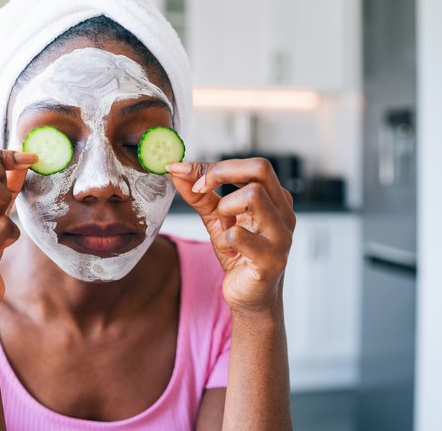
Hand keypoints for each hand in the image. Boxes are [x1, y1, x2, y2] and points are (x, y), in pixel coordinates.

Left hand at [165, 158, 295, 314]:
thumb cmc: (238, 254)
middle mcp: (284, 212)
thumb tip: (177, 169)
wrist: (249, 297)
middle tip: (200, 189)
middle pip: (260, 168)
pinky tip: (228, 250)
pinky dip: (223, 240)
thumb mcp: (216, 218)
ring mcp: (281, 236)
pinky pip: (239, 235)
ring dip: (225, 208)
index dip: (216, 166)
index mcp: (275, 198)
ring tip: (223, 227)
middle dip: (221, 173)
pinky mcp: (271, 260)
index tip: (187, 174)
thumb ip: (199, 193)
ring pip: (253, 196)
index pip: (252, 165)